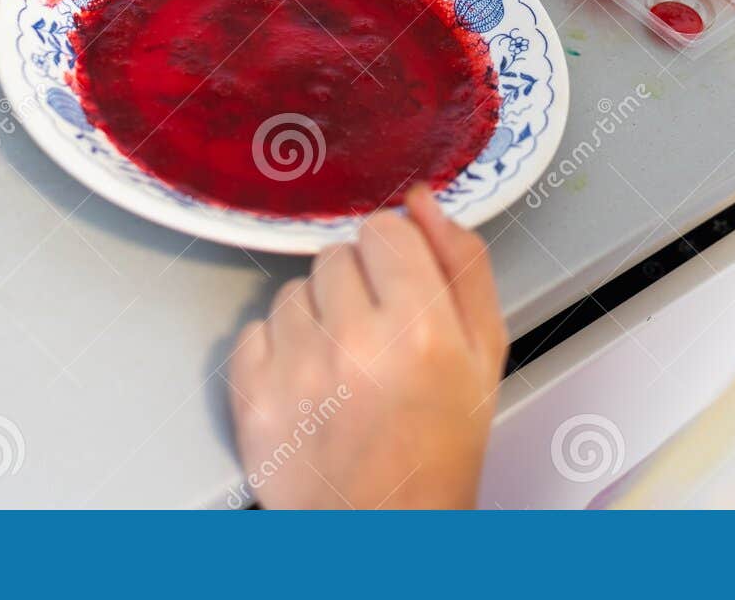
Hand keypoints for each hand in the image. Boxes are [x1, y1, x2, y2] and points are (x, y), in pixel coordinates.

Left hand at [227, 185, 507, 508]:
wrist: (383, 531)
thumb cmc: (438, 448)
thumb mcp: (483, 355)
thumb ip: (463, 266)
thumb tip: (425, 202)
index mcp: (422, 327)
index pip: (383, 229)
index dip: (393, 258)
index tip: (399, 288)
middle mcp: (355, 341)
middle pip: (335, 255)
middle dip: (355, 287)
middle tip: (375, 339)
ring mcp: (295, 368)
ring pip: (292, 291)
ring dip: (314, 317)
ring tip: (341, 366)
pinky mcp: (251, 394)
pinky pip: (253, 330)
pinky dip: (276, 352)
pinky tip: (307, 383)